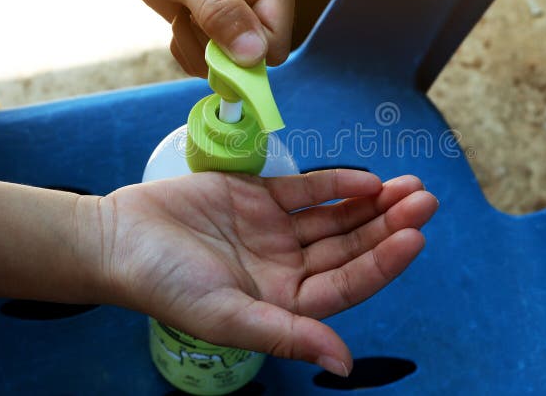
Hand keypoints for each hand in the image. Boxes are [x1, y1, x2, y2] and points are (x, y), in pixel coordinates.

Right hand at [91, 169, 436, 375]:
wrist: (119, 240)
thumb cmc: (165, 285)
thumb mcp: (227, 316)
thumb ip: (287, 335)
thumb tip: (345, 365)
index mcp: (285, 303)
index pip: (348, 283)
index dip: (383, 262)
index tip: (415, 237)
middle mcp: (288, 267)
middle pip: (351, 247)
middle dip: (390, 225)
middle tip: (426, 201)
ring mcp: (277, 231)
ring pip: (338, 217)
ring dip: (373, 204)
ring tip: (411, 186)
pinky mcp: (261, 197)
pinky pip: (308, 190)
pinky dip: (337, 183)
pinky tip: (367, 179)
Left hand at [97, 0, 294, 75]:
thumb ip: (223, 13)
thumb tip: (253, 56)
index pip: (276, 43)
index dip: (244, 52)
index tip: (209, 38)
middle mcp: (262, 1)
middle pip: (252, 59)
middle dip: (216, 50)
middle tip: (191, 19)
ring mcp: (238, 16)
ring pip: (228, 65)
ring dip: (197, 49)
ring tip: (181, 14)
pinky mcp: (214, 27)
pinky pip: (210, 64)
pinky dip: (188, 50)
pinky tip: (178, 21)